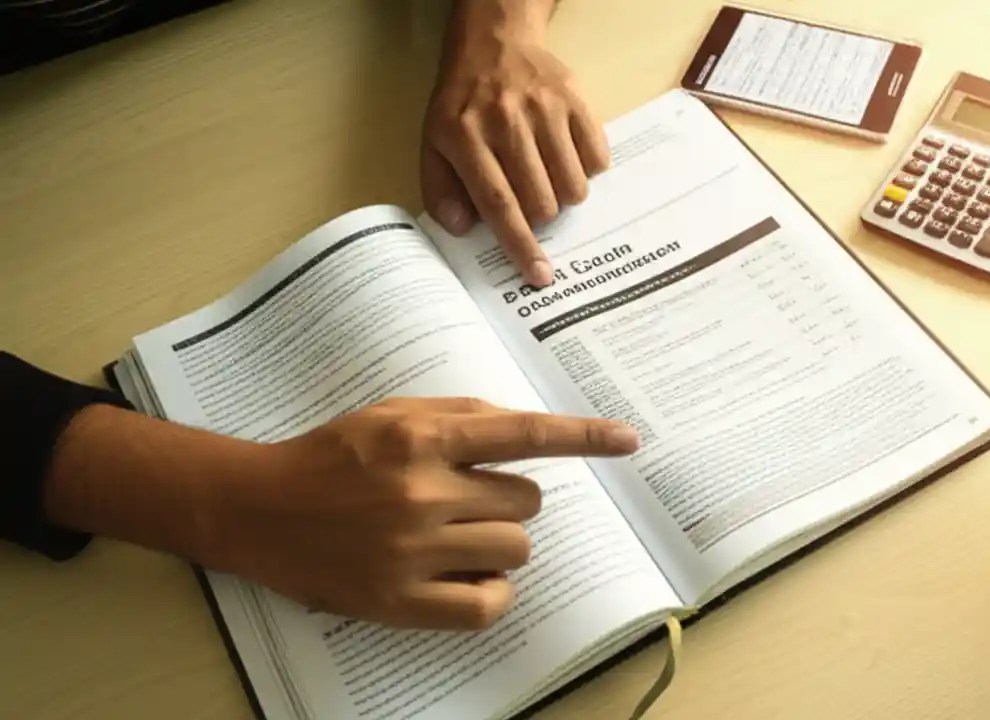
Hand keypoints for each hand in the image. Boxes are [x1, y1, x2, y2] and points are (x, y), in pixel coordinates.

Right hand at [201, 398, 637, 628]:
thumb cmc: (329, 455)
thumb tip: (521, 427)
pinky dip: (491, 592)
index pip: (523, 433)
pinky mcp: (399, 601)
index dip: (584, 435)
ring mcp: (412, 550)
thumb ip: (458, 414)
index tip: (628, 439)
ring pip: (514, 548)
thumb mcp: (390, 413)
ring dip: (499, 542)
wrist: (256, 509)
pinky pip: (487, 604)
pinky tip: (469, 577)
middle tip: (466, 500)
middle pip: (526, 501)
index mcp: (423, 437)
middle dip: (508, 499)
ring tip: (455, 536)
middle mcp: (423, 491)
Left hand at [421, 0, 609, 286]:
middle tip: (529, 200)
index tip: (538, 276)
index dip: (519, 245)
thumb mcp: (433, 143)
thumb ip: (441, 190)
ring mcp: (544, 109)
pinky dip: (586, 169)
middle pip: (540, 201)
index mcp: (465, 137)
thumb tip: (464, 230)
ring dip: (563, 196)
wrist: (493, 43)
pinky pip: (596, 158)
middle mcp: (506, 122)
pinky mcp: (574, 99)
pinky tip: (566, 156)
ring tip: (547, 177)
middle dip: (539, 216)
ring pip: (572, 187)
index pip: (497, 204)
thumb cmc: (463, 105)